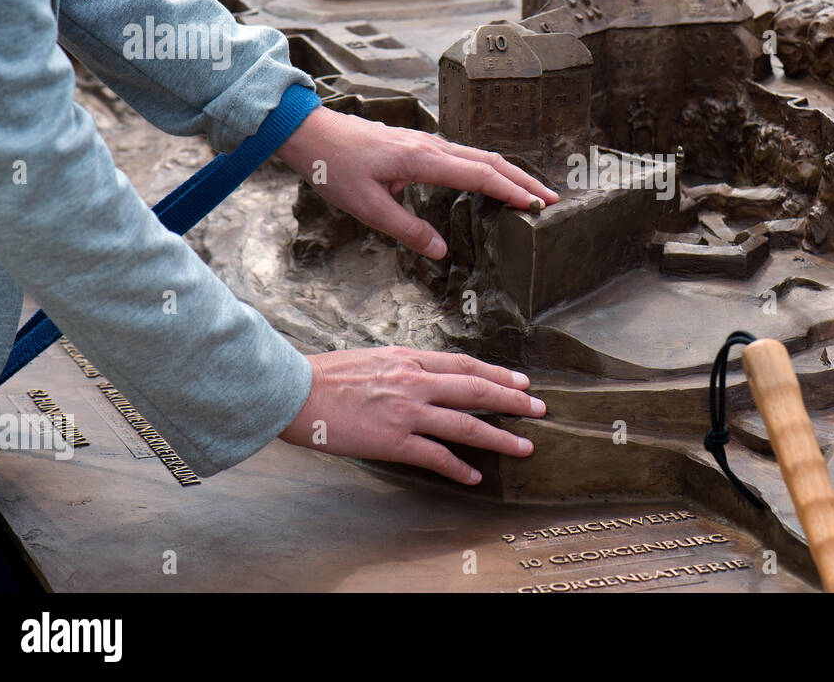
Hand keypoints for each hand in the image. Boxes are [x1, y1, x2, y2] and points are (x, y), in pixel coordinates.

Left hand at [276, 105, 558, 258]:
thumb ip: (408, 230)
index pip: (481, 175)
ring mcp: (426, 142)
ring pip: (479, 156)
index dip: (513, 191)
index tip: (538, 205)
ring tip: (530, 192)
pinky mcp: (418, 144)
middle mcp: (432, 146)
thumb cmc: (335, 168)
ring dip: (508, 173)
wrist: (310, 133)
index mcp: (424, 161)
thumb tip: (443, 251)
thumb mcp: (368, 207)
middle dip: (524, 180)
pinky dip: (487, 169)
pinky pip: (463, 155)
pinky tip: (491, 181)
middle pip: (490, 161)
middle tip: (552, 200)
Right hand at [280, 346, 545, 483]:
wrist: (294, 392)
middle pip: (476, 390)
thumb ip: (404, 366)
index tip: (521, 382)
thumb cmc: (326, 376)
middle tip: (539, 409)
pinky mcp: (394, 440)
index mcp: (409, 359)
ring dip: (500, 437)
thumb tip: (424, 374)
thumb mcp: (373, 357)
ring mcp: (407, 412)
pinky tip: (475, 476)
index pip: (465, 364)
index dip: (498, 373)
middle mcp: (415, 382)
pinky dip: (459, 468)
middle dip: (513, 400)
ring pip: (466, 423)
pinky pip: (436, 456)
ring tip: (524, 446)